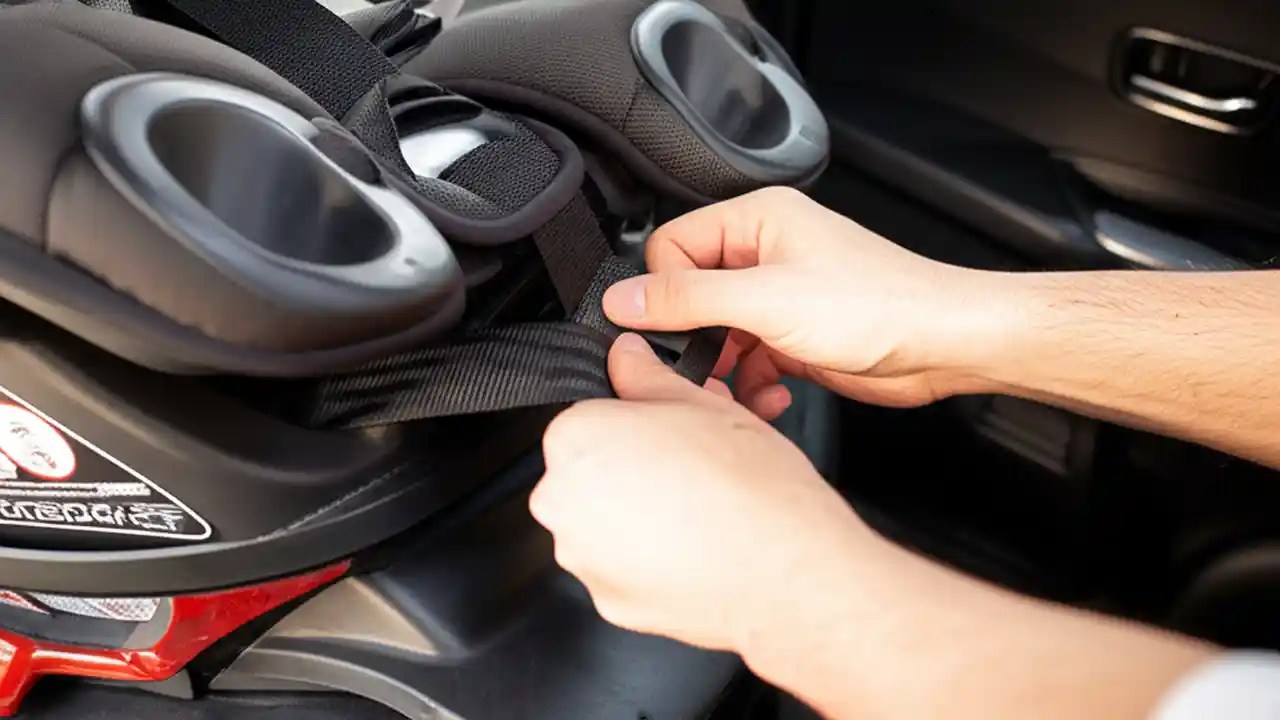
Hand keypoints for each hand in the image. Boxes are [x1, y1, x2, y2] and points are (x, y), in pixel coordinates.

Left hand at [531, 333, 872, 652]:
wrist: (788, 568)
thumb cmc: (750, 486)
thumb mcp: (699, 402)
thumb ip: (645, 374)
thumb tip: (627, 357)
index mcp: (576, 439)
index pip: (590, 417)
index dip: (637, 419)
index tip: (667, 430)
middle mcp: (563, 501)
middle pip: (591, 471)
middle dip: (633, 467)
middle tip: (687, 467)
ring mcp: (584, 557)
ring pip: (604, 522)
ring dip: (639, 514)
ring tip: (696, 509)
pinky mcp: (609, 601)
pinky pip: (621, 568)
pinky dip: (649, 559)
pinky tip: (692, 546)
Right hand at [603, 187, 999, 417]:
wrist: (944, 344)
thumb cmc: (881, 305)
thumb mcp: (767, 301)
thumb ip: (687, 300)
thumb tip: (623, 299)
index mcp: (756, 221)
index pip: (672, 246)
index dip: (664, 292)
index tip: (666, 331)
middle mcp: (765, 253)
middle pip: (691, 295)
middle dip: (695, 339)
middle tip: (704, 367)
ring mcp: (780, 297)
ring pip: (717, 335)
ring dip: (722, 370)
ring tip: (737, 390)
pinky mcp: (794, 336)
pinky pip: (746, 361)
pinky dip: (749, 385)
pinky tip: (769, 397)